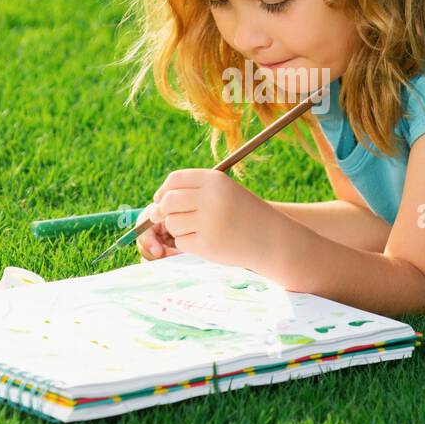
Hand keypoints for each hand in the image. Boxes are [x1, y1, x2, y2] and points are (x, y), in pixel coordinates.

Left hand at [142, 168, 285, 268]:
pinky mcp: (207, 243)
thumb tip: (153, 206)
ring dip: (178, 229)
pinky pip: (181, 241)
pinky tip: (205, 242)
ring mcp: (209, 221)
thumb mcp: (223, 192)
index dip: (164, 191)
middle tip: (169, 219)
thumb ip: (192, 193)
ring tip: (198, 230)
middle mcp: (211, 197)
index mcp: (214, 180)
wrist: (271, 238)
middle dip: (164, 211)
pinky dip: (188, 243)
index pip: (175, 180)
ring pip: (172, 223)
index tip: (162, 201)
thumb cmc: (242, 214)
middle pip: (168, 201)